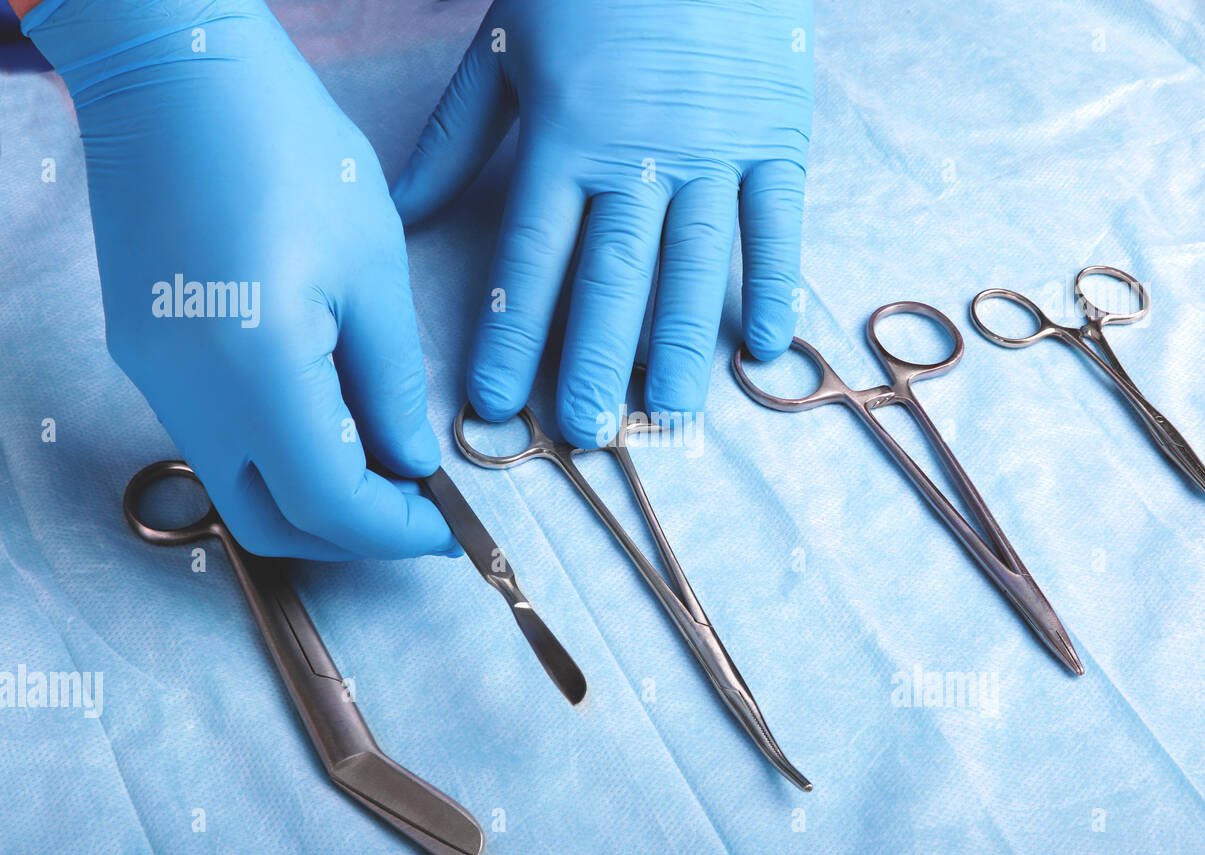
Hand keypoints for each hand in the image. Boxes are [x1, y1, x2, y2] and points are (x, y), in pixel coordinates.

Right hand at [25, 0, 457, 559]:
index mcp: (256, 373)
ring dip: (312, 491)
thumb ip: (391, 383)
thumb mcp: (373, 270)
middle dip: (349, 534)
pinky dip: (275, 448)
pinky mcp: (146, 351)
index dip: (395, 532)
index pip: (329, 505)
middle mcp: (190, 394)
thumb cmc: (287, 149)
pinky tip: (325, 408)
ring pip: (237, 483)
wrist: (174, 71)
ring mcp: (156, 376)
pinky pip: (214, 434)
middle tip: (414, 507)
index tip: (446, 526)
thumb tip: (410, 462)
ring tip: (380, 453)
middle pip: (271, 522)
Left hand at [393, 0, 813, 445]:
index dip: (513, 335)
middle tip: (585, 436)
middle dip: (595, 362)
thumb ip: (459, 137)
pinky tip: (765, 349)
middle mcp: (640, 155)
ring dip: (680, 345)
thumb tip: (403, 214)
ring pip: (695, 264)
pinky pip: (778, 223)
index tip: (496, 405)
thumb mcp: (507, 45)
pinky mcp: (778, 135)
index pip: (532, 257)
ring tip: (668, 416)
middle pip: (613, 278)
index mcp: (565, 135)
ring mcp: (717, 148)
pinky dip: (776, 284)